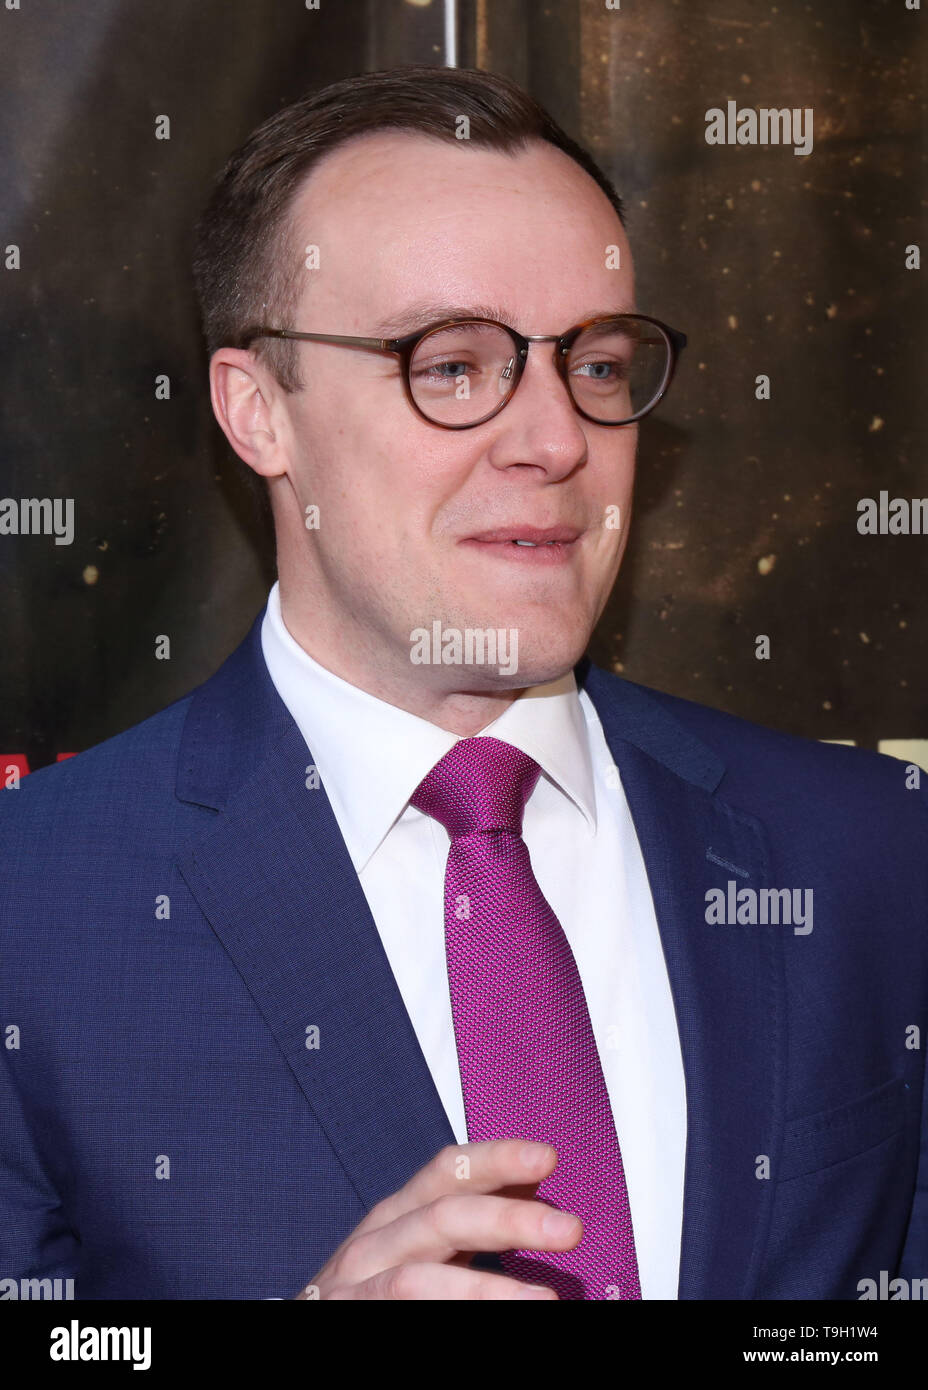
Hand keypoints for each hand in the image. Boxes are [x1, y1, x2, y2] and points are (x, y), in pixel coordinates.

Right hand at [292, 1139, 579, 1299]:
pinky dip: (451, 1315)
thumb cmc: (377, 1291)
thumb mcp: (428, 1246)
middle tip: (571, 1229)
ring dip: (486, 1290)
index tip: (548, 1157)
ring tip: (544, 1301)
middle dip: (509, 1220)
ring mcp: (355, 1288)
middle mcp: (374, 1243)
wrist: (313, 1327)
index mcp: (399, 1214)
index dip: (496, 1159)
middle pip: (443, 1216)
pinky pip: (402, 1313)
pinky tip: (491, 1318)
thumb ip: (476, 1219)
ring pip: (418, 1280)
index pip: (447, 1170)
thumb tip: (534, 1186)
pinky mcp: (348, 1319)